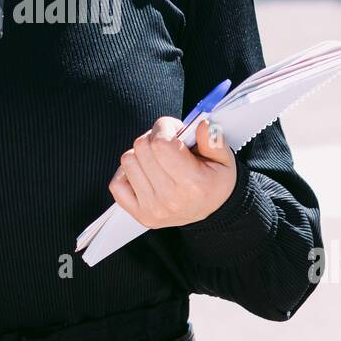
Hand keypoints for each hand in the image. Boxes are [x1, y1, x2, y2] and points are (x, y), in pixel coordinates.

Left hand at [107, 115, 237, 228]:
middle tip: (167, 143)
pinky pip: (116, 184)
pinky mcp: (139, 214)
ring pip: (127, 161)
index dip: (164, 127)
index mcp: (192, 184)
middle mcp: (170, 199)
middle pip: (142, 148)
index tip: (173, 130)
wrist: (214, 211)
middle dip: (153, 138)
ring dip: (141, 154)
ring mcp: (152, 208)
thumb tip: (202, 125)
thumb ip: (213, 140)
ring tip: (158, 159)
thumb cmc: (215, 182)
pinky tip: (145, 172)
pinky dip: (127, 173)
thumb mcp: (224, 159)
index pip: (161, 143)